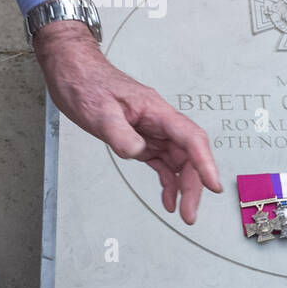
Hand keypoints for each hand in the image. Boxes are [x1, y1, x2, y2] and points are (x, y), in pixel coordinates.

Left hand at [34, 21, 222, 223]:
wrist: (73, 73)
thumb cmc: (87, 84)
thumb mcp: (100, 112)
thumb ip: (120, 134)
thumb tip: (137, 152)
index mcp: (156, 111)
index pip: (190, 137)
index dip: (205, 162)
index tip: (213, 185)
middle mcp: (159, 122)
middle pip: (189, 154)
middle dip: (194, 185)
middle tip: (190, 214)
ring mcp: (152, 131)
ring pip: (179, 161)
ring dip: (184, 187)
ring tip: (183, 213)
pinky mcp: (141, 138)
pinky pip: (162, 162)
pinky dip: (168, 181)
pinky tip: (168, 199)